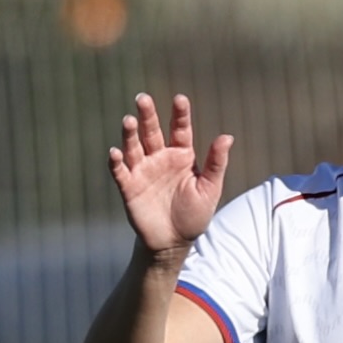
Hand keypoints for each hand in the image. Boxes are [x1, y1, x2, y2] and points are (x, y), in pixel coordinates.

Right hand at [108, 94, 229, 258]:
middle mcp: (159, 158)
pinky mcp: (129, 187)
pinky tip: (115, 152)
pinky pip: (120, 172)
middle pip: (151, 131)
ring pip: (133, 147)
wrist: (174, 243)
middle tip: (142, 98)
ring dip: (129, 134)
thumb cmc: (194, 215)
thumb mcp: (209, 189)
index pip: (180, 129)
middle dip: (147, 115)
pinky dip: (116, 162)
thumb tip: (227, 136)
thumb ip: (216, 163)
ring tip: (128, 120)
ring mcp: (143, 171)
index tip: (180, 99)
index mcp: (181, 156)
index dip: (179, 114)